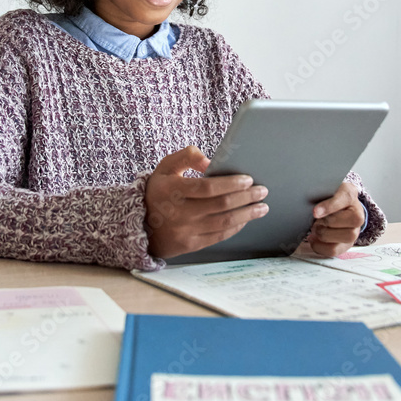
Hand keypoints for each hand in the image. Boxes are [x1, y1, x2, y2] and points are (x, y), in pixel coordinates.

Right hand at [144, 146, 268, 258]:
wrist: (138, 224)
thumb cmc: (159, 190)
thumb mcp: (166, 166)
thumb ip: (187, 156)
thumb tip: (210, 161)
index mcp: (172, 190)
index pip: (207, 187)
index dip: (230, 184)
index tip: (248, 179)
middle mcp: (178, 212)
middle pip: (221, 206)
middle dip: (246, 197)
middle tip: (262, 191)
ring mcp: (185, 231)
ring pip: (223, 223)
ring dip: (247, 214)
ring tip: (262, 207)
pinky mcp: (190, 245)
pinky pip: (219, 236)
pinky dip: (236, 227)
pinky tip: (246, 219)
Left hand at [308, 180, 363, 257]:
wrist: (331, 208)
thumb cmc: (326, 198)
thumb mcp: (323, 189)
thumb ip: (318, 192)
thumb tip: (307, 204)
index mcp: (350, 194)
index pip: (346, 197)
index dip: (330, 206)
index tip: (315, 212)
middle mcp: (357, 213)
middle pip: (350, 220)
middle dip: (326, 222)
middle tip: (315, 219)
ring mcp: (354, 231)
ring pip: (346, 236)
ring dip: (324, 234)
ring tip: (315, 228)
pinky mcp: (346, 245)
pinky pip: (335, 250)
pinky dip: (320, 246)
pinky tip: (313, 238)